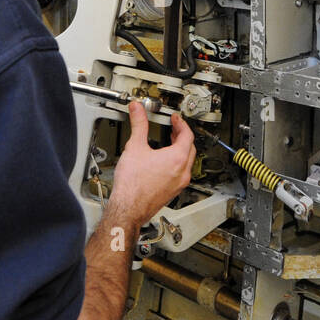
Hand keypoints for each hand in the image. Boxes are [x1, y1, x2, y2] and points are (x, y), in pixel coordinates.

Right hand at [108, 101, 195, 227]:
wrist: (128, 209)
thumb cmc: (132, 185)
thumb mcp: (135, 147)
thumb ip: (138, 125)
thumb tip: (138, 110)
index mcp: (177, 159)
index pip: (187, 135)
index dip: (181, 124)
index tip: (175, 119)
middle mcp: (182, 172)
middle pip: (190, 148)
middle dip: (183, 136)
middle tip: (174, 128)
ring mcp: (179, 184)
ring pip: (187, 162)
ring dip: (180, 150)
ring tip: (168, 143)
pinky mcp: (172, 192)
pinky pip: (180, 173)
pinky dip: (176, 163)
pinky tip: (162, 162)